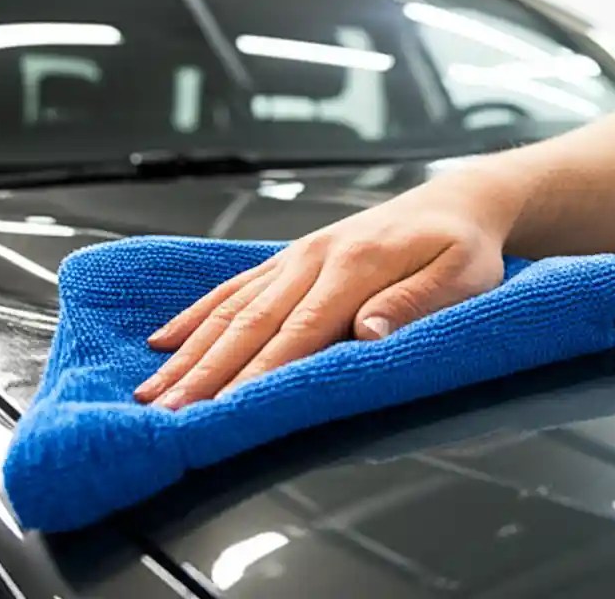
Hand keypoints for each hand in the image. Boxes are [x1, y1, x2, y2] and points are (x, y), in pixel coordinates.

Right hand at [133, 179, 513, 409]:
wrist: (456, 202)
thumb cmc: (463, 247)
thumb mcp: (462, 276)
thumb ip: (415, 303)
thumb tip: (368, 333)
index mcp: (357, 265)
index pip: (300, 329)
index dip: (260, 371)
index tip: (224, 407)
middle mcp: (315, 257)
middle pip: (251, 322)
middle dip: (206, 371)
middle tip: (166, 412)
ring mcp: (298, 256)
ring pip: (231, 307)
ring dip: (190, 351)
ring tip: (151, 390)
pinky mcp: (290, 258)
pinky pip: (234, 287)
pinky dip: (196, 315)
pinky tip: (165, 340)